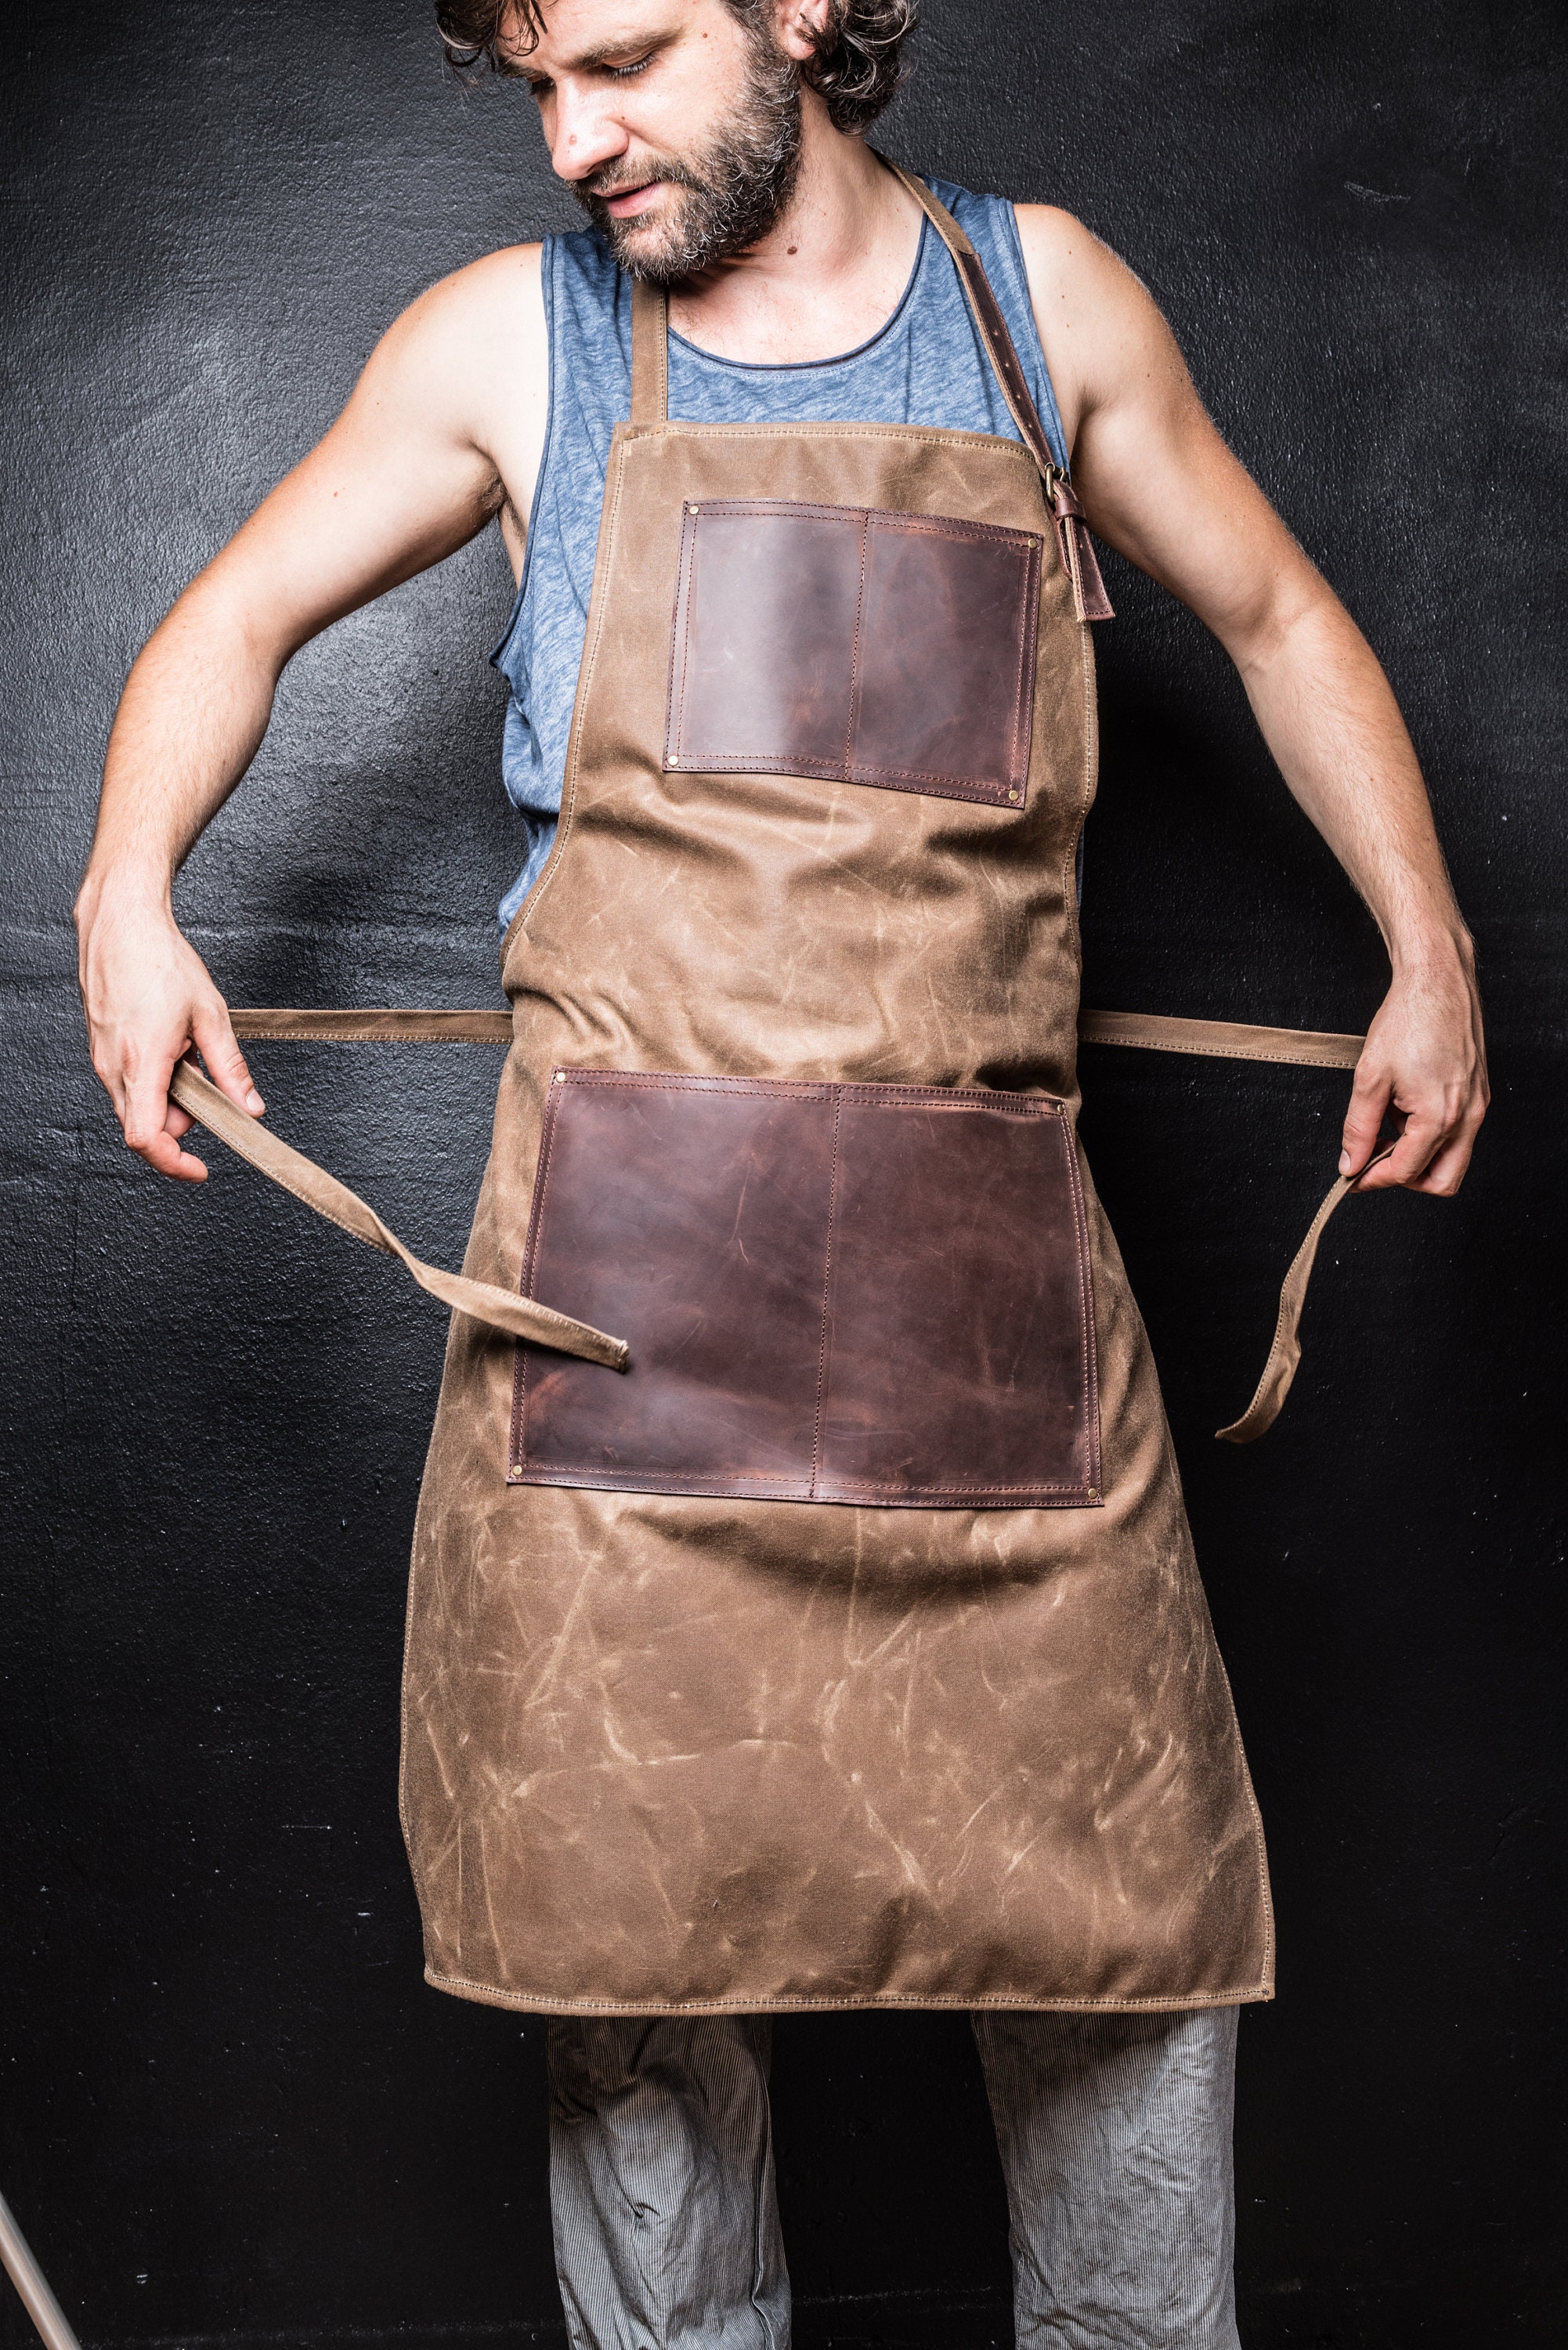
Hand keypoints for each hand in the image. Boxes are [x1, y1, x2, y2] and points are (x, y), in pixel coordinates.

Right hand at [75, 883, 263, 1181]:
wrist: (121, 923)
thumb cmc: (160, 960)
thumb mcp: (211, 1015)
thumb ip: (231, 1068)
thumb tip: (250, 1106)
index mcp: (141, 1064)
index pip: (146, 1139)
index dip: (173, 1164)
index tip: (199, 1168)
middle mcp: (112, 1067)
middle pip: (144, 1126)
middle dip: (180, 1122)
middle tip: (206, 1084)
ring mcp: (101, 1057)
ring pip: (136, 1104)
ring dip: (167, 1096)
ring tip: (185, 1052)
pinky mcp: (99, 1047)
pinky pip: (126, 1082)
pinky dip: (152, 1078)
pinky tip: (168, 1044)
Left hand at [1340, 940, 1487, 1194]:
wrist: (1436, 981)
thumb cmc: (1407, 1020)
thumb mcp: (1370, 1078)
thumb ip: (1358, 1128)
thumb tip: (1351, 1163)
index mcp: (1440, 1117)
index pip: (1406, 1172)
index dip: (1373, 1179)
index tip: (1353, 1176)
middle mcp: (1467, 1117)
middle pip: (1442, 1181)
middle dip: (1406, 1178)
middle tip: (1375, 1158)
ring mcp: (1477, 1105)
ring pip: (1451, 1158)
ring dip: (1417, 1153)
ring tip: (1389, 1120)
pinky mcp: (1478, 1093)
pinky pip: (1457, 1132)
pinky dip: (1430, 1132)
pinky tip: (1406, 1104)